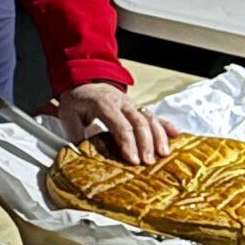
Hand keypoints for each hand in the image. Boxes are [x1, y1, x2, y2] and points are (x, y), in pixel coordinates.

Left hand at [55, 81, 173, 163]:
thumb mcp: (68, 114)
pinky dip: (166, 124)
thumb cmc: (78, 100)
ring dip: (159, 136)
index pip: (120, 124)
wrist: (85, 82)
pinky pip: (155, 115)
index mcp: (104, 104)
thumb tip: (81, 152)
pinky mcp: (138, 107)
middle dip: (146, 143)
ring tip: (164, 154)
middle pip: (139, 122)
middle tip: (148, 162)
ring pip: (150, 118)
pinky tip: (176, 134)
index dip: (128, 142)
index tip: (132, 159)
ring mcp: (132, 104)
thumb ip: (75, 132)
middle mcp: (122, 102)